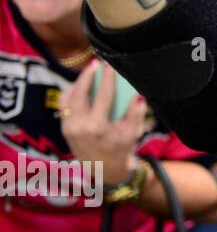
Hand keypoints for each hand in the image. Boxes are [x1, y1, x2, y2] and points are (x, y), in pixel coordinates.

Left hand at [60, 59, 151, 183]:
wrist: (104, 168)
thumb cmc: (121, 147)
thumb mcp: (133, 131)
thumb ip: (136, 112)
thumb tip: (137, 93)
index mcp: (97, 127)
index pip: (102, 96)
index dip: (107, 78)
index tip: (109, 65)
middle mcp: (79, 126)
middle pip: (79, 93)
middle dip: (87, 76)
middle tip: (95, 63)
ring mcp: (69, 127)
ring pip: (68, 98)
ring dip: (77, 83)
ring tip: (87, 72)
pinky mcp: (64, 127)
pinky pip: (65, 105)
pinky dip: (72, 93)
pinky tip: (80, 86)